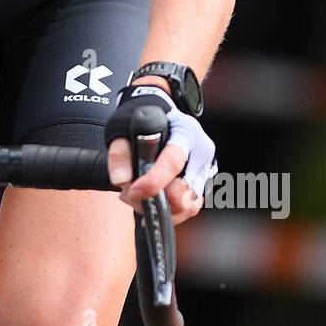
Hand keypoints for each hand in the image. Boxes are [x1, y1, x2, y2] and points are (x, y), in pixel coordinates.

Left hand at [105, 85, 215, 225]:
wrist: (160, 114)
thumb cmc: (143, 120)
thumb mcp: (124, 126)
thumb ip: (120, 152)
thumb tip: (122, 180)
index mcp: (185, 131)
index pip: (173, 161)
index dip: (152, 181)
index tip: (132, 190)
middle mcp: (201, 152)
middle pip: (186, 191)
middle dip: (155, 200)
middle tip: (131, 193)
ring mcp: (205, 169)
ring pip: (189, 205)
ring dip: (161, 209)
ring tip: (138, 195)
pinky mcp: (202, 183)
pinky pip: (188, 207)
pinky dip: (169, 210)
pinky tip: (151, 198)